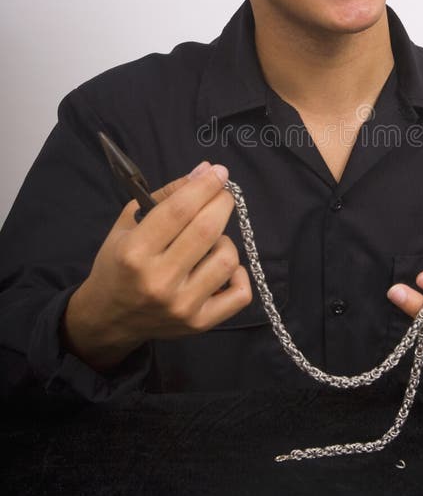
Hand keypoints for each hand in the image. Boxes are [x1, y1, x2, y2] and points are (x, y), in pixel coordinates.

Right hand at [62, 161, 251, 370]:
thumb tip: (205, 171)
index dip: (204, 186)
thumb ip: (166, 196)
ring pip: (226, 260)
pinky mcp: (199, 324)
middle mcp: (158, 281)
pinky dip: (239, 274)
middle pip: (206, 230)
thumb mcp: (129, 224)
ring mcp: (181, 305)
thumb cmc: (119, 264)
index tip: (219, 172)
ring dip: (225, 240)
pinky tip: (224, 267)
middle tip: (222, 195)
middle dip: (221, 203)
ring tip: (211, 239)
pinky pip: (240, 294)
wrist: (109, 318)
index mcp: (134, 252)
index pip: (179, 210)